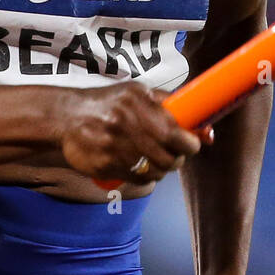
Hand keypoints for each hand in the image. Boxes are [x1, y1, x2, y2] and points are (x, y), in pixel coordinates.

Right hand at [59, 81, 204, 182]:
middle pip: (169, 159)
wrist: (67, 116)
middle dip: (176, 160)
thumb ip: (172, 106)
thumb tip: (207, 132)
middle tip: (172, 154)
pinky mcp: (104, 166)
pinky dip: (142, 177)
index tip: (191, 144)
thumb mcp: (138, 93)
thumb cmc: (109, 103)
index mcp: (139, 105)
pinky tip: (137, 166)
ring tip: (152, 160)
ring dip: (160, 170)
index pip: (178, 135)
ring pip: (155, 173)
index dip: (190, 144)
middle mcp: (127, 126)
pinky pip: (136, 180)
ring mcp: (115, 148)